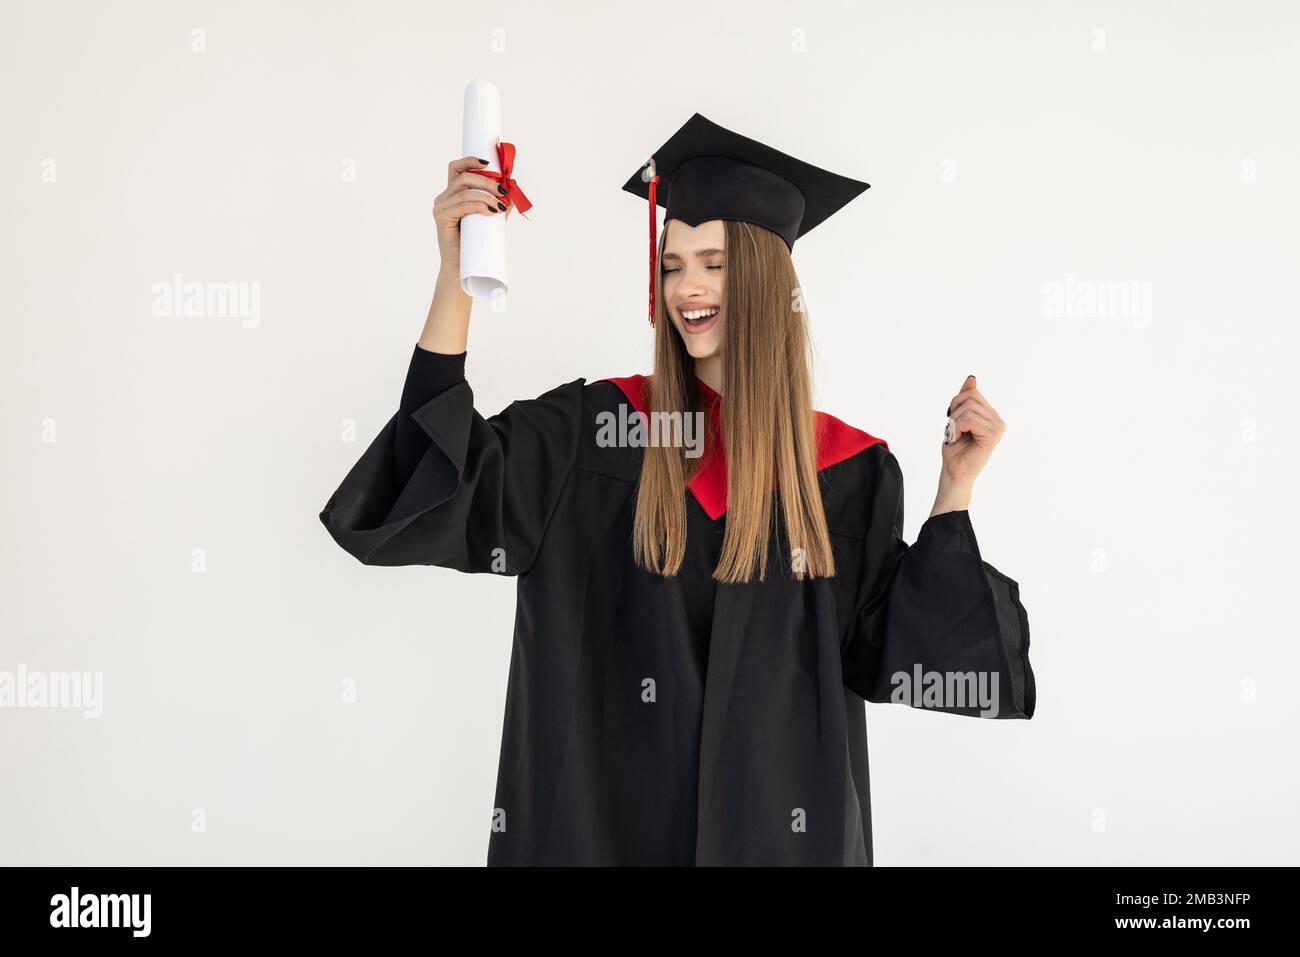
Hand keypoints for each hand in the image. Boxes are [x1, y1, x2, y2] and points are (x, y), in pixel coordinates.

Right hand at [432, 155, 511, 272]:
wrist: (463, 269)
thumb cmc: (476, 245)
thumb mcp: (490, 218)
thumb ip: (499, 202)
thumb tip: (513, 185)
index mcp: (452, 195)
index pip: (456, 168)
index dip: (470, 161)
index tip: (488, 163)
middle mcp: (443, 198)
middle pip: (463, 177)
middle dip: (486, 181)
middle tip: (503, 191)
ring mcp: (440, 208)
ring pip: (464, 191)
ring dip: (486, 195)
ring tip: (501, 207)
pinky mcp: (441, 218)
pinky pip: (462, 205)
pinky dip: (479, 205)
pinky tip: (491, 211)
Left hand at [934, 374, 1005, 508]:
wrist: (954, 473)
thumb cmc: (955, 449)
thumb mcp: (957, 418)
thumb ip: (966, 398)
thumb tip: (972, 378)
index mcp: (992, 416)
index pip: (972, 393)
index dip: (956, 404)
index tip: (954, 422)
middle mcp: (998, 421)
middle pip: (970, 398)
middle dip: (954, 413)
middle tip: (953, 431)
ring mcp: (998, 428)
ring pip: (968, 409)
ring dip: (953, 423)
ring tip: (956, 437)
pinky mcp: (992, 436)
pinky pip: (968, 420)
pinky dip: (956, 429)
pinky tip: (957, 440)